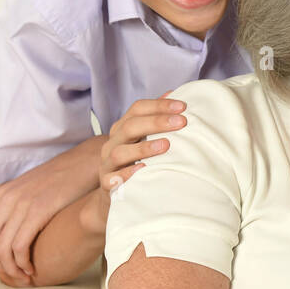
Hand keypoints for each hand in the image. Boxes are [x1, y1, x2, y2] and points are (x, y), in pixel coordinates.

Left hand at [0, 135, 104, 284]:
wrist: (88, 162)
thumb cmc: (68, 177)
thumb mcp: (35, 188)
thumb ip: (22, 204)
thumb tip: (20, 227)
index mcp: (3, 195)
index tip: (4, 265)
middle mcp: (7, 199)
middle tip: (12, 276)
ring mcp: (21, 204)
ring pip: (1, 248)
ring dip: (10, 268)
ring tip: (24, 276)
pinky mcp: (38, 211)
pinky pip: (20, 244)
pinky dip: (22, 262)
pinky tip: (32, 267)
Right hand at [91, 93, 185, 219]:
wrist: (116, 195)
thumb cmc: (137, 162)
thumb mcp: (145, 138)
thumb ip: (157, 117)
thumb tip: (174, 93)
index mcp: (123, 128)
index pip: (137, 109)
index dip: (159, 105)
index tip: (183, 106)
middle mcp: (113, 143)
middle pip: (130, 127)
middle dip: (156, 122)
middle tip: (182, 123)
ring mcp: (107, 164)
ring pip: (120, 152)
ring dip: (143, 148)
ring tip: (166, 146)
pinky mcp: (107, 185)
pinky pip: (113, 179)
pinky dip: (127, 174)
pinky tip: (143, 170)